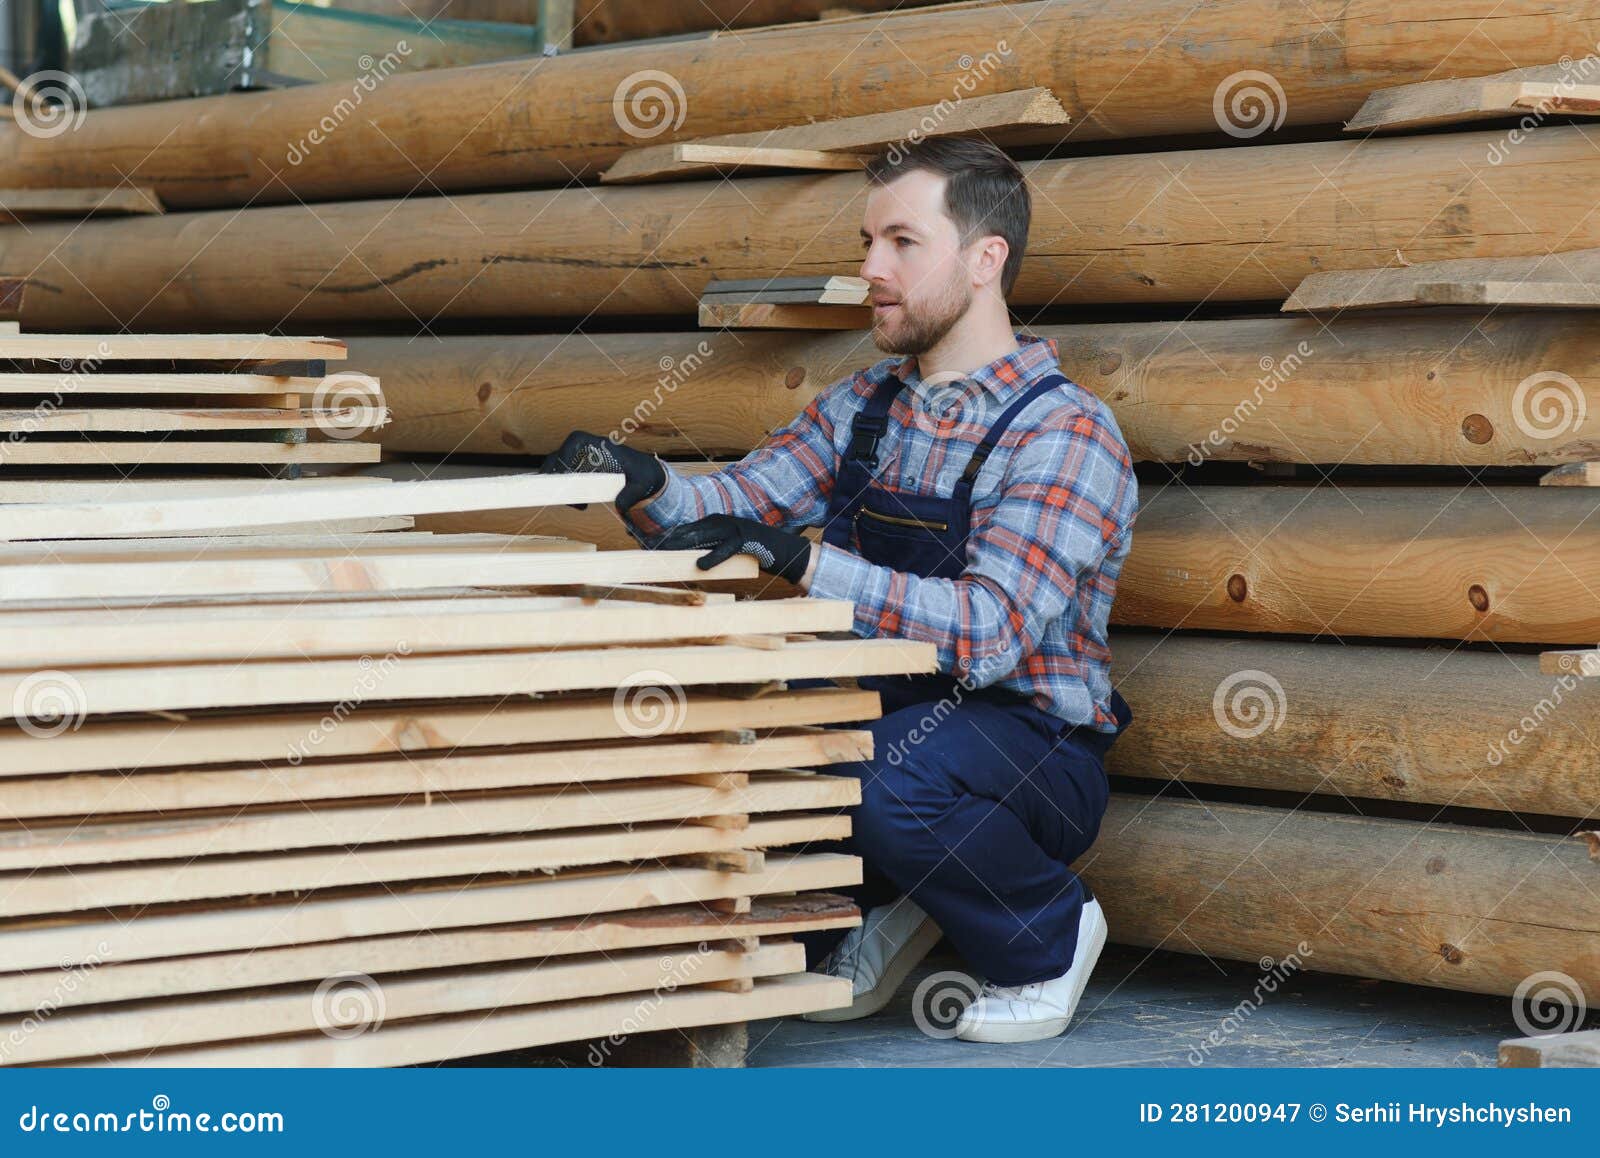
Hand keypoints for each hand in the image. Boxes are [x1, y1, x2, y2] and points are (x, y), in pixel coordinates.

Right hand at [539, 431, 665, 511]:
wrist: (645, 474)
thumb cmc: (643, 474)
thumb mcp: (641, 484)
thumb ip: (632, 494)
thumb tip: (620, 506)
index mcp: (603, 445)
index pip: (576, 440)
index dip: (565, 453)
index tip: (564, 472)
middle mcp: (590, 449)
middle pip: (561, 454)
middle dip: (555, 474)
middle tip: (562, 494)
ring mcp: (583, 459)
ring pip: (559, 466)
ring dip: (560, 484)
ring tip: (577, 505)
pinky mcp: (582, 469)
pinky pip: (566, 476)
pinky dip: (567, 489)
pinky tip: (580, 504)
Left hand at [656, 514, 811, 583]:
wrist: (782, 550)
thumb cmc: (750, 552)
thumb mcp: (723, 549)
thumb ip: (706, 549)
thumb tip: (684, 560)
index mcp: (713, 522)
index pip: (684, 529)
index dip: (665, 537)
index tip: (645, 543)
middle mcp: (720, 521)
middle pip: (688, 532)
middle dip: (667, 540)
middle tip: (647, 547)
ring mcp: (733, 528)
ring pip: (702, 537)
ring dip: (682, 546)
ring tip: (665, 554)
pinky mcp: (745, 539)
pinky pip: (725, 549)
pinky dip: (712, 557)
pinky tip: (700, 565)